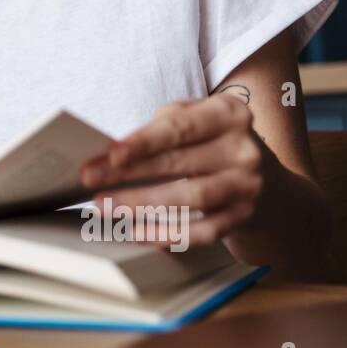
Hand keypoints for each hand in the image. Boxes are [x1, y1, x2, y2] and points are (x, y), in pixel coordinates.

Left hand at [77, 95, 266, 245]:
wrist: (254, 170)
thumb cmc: (205, 139)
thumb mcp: (188, 119)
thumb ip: (154, 131)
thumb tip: (106, 156)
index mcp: (228, 113)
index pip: (179, 128)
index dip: (143, 142)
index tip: (112, 154)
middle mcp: (243, 148)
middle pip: (180, 163)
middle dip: (130, 174)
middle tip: (92, 181)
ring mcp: (247, 184)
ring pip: (192, 198)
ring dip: (144, 204)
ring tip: (107, 207)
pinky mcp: (243, 216)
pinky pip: (204, 232)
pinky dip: (169, 234)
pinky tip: (138, 233)